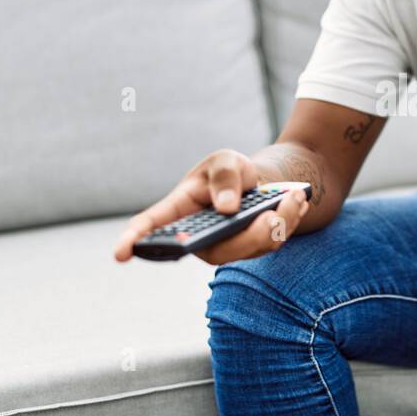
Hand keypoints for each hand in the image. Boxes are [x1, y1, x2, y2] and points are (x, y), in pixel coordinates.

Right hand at [112, 148, 309, 264]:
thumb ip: (225, 177)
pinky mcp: (251, 250)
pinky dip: (288, 221)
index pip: (150, 228)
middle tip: (270, 216)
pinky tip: (297, 201)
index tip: (120, 254)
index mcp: (180, 211)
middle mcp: (199, 237)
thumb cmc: (232, 171)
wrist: (262, 182)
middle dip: (247, 236)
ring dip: (278, 224)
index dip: (134, 241)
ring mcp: (226, 247)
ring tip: (294, 197)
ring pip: (251, 249)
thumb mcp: (225, 161)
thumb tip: (227, 209)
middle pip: (215, 250)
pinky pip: (271, 243)